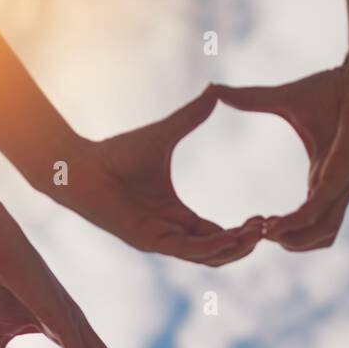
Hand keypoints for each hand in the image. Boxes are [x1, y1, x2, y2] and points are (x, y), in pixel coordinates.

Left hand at [60, 86, 263, 265]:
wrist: (80, 164)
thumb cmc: (116, 153)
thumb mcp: (165, 134)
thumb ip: (192, 117)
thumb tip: (216, 90)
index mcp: (175, 216)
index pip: (216, 233)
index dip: (242, 231)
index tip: (264, 218)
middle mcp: (170, 233)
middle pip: (218, 251)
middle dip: (245, 243)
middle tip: (268, 229)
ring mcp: (159, 240)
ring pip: (206, 257)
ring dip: (233, 248)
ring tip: (256, 233)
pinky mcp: (147, 241)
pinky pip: (186, 250)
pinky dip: (211, 245)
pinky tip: (231, 235)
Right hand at [214, 67, 348, 251]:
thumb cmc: (334, 86)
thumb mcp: (284, 99)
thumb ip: (250, 100)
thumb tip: (216, 89)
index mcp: (324, 175)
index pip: (308, 217)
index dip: (286, 228)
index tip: (259, 224)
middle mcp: (334, 186)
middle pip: (319, 235)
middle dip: (290, 243)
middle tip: (261, 235)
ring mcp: (342, 183)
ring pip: (323, 233)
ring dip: (294, 241)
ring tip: (267, 234)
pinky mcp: (343, 175)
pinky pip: (318, 210)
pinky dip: (296, 223)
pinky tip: (274, 226)